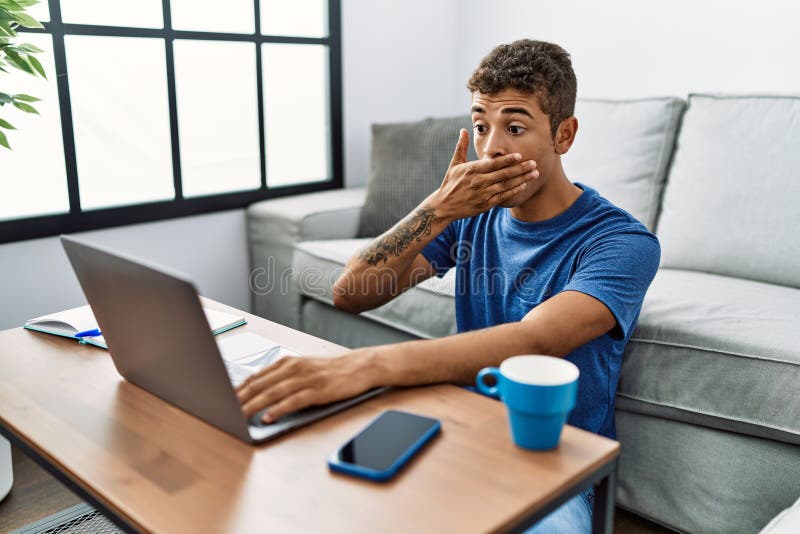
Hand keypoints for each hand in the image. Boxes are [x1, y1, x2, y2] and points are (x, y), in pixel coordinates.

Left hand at [236, 352, 373, 422]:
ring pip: (273, 393)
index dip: (239, 389)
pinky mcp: (318, 391)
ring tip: (240, 416)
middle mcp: (294, 368)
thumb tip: (262, 394)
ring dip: (254, 405)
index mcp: (289, 362)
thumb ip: (284, 377)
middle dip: (241, 399)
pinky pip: (294, 401)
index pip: (257, 376)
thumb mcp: (304, 369)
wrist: (359, 366)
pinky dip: (279, 409)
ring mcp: (306, 379)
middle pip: (261, 385)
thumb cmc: (331, 371)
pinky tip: (268, 417)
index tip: (225, 399)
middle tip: (225, 410)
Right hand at [428, 129, 538, 219]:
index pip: (493, 163)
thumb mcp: (454, 164)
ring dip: (522, 179)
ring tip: (534, 174)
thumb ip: (462, 147)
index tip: (520, 155)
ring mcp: (483, 194)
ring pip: (506, 186)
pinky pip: (503, 197)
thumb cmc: (450, 183)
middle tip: (534, 163)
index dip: (507, 159)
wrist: (443, 206)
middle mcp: (478, 182)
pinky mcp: (485, 205)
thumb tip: (464, 130)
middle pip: (504, 174)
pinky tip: (523, 185)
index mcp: (472, 170)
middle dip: (521, 168)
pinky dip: (514, 191)